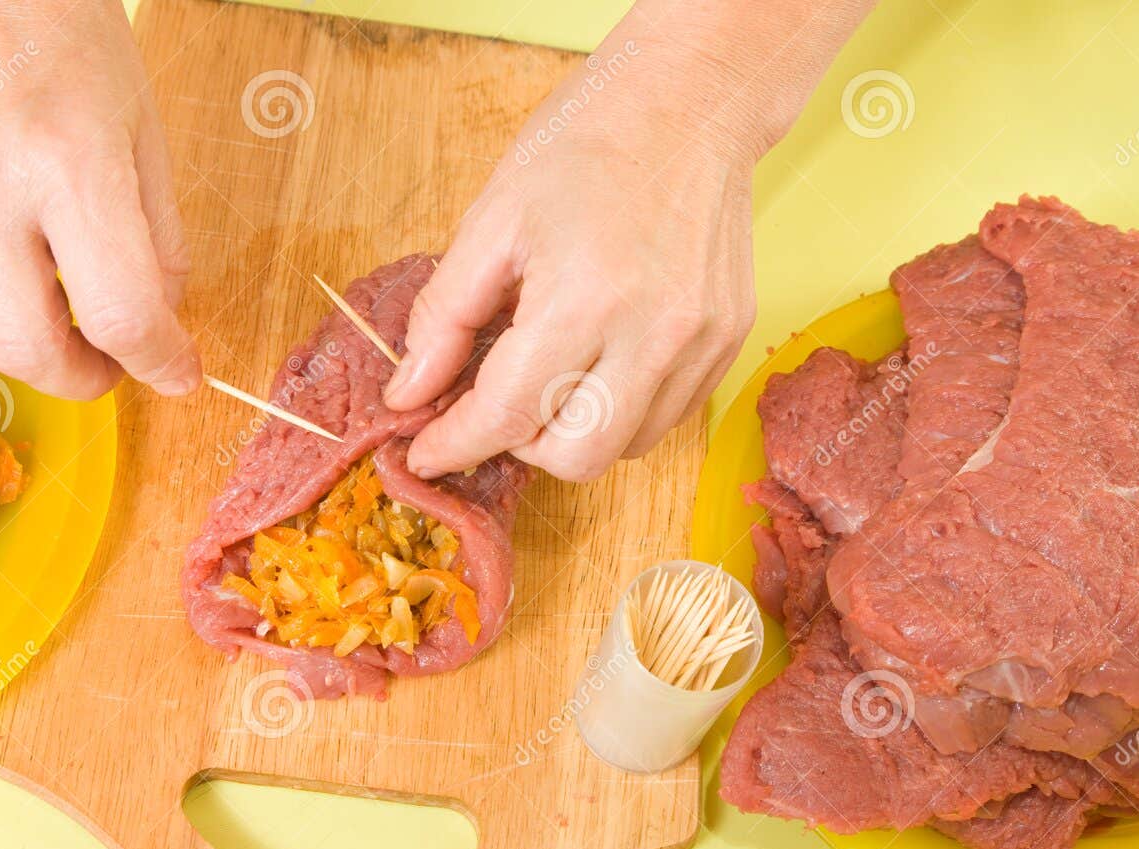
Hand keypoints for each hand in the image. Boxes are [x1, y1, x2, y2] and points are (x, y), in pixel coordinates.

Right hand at [0, 0, 198, 399]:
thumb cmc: (73, 51)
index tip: (173, 370)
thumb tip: (159, 334)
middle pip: (23, 347)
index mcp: (71, 165)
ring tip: (31, 322)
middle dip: (79, 378)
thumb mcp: (145, 137)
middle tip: (102, 359)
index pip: (120, 312)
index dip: (159, 362)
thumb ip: (161, 244)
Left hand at [387, 0, 871, 480]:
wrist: (689, 101)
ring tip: (552, 371)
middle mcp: (653, 333)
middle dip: (521, 445)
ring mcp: (700, 342)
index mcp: (584, 297)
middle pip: (574, 458)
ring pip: (623, 449)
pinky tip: (599, 360)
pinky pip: (665, 418)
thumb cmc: (584, 147)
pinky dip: (619, 412)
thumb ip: (442, 318)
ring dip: (571, 432)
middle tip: (499, 403)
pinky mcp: (729, 341)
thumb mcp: (490, 222)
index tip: (426, 452)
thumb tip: (409, 394)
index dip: (456, 443)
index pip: (507, 414)